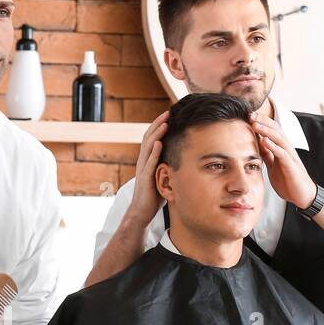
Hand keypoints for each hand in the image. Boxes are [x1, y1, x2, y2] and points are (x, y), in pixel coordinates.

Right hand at [126, 110, 170, 227]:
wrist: (141, 212)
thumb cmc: (153, 196)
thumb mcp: (162, 176)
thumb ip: (167, 165)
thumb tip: (181, 157)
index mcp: (147, 160)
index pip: (152, 138)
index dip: (160, 126)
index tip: (170, 115)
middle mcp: (143, 161)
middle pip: (149, 137)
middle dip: (158, 124)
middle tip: (168, 112)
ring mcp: (143, 169)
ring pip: (148, 147)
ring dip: (156, 133)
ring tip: (165, 122)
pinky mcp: (145, 178)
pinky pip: (149, 162)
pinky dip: (154, 151)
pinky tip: (159, 142)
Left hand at [249, 110, 317, 209]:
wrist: (302, 195)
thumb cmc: (288, 181)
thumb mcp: (274, 166)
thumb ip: (268, 154)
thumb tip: (258, 144)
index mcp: (282, 149)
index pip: (272, 131)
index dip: (262, 122)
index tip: (248, 116)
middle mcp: (287, 149)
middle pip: (276, 130)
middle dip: (263, 121)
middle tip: (250, 114)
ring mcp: (290, 157)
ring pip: (279, 139)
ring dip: (266, 131)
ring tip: (255, 124)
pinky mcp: (291, 166)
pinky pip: (282, 153)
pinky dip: (273, 146)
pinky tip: (264, 141)